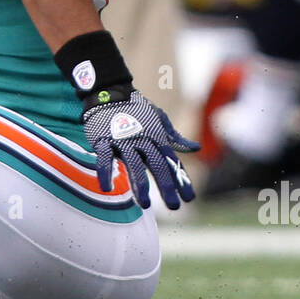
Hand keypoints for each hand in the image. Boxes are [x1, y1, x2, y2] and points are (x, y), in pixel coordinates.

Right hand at [81, 86, 197, 209]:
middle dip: (167, 187)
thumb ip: (175, 137)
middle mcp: (142, 139)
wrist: (109, 91)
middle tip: (174, 207)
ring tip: (144, 205)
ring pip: (133, 164)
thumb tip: (196, 148)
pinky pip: (104, 158)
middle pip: (157, 165)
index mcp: (156, 137)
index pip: (171, 161)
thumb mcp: (159, 120)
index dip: (181, 180)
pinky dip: (105, 172)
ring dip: (139, 185)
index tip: (189, 198)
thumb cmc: (136, 109)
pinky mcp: (104, 139)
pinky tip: (107, 188)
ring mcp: (122, 139)